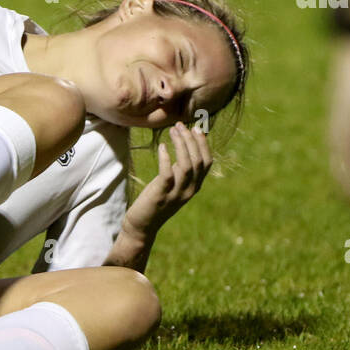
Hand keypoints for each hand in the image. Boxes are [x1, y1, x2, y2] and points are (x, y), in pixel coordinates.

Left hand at [121, 121, 212, 242]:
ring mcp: (176, 194)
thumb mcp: (172, 183)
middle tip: (180, 125)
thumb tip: (185, 145)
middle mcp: (189, 190)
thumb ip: (181, 169)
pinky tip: (161, 146)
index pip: (207, 162)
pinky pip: (167, 174)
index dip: (203, 144)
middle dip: (190, 140)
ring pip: (186, 166)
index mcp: (195, 186)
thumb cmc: (156, 200)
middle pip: (197, 161)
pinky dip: (165, 158)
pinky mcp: (161, 196)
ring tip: (172, 130)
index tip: (196, 128)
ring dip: (180, 145)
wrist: (142, 225)